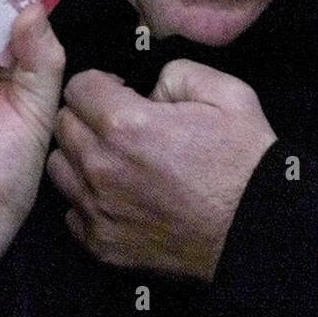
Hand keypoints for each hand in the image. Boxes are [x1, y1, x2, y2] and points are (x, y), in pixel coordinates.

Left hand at [47, 59, 276, 280]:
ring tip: (117, 159)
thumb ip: (174, 72)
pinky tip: (120, 193)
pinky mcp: (102, 244)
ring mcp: (98, 210)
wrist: (258, 229)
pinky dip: (89, 199)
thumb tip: (146, 87)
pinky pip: (72, 211)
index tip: (122, 93)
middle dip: (88, 116)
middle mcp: (101, 167)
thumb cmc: (244, 161)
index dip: (102, 83)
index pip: (77, 86)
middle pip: (63, 125)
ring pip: (59, 167)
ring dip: (82, 156)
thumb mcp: (225, 92)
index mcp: (126, 125)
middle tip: (122, 124)